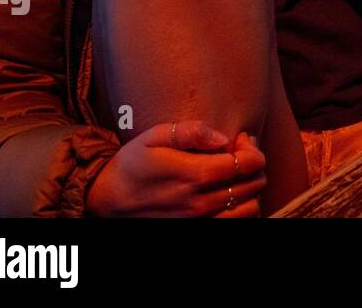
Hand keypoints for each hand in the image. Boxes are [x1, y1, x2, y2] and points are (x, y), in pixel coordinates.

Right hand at [85, 122, 266, 217]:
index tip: (240, 140)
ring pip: (250, 207)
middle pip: (253, 183)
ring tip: (235, 175)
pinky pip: (236, 224)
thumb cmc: (133, 164)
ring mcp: (199, 221)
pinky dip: (241, 209)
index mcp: (193, 175)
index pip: (246, 163)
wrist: (108, 200)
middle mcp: (200, 202)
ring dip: (250, 188)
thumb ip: (192, 132)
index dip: (252, 148)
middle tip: (238, 153)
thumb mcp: (155, 136)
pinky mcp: (196, 230)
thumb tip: (222, 137)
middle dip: (253, 164)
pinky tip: (229, 195)